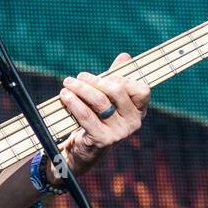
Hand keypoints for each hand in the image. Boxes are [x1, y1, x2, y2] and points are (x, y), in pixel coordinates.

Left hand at [53, 52, 150, 181]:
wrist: (84, 151)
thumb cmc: (98, 120)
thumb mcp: (109, 99)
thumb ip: (117, 78)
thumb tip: (125, 56)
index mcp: (139, 110)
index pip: (142, 90)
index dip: (123, 79)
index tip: (105, 77)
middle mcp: (133, 122)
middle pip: (116, 90)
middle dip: (95, 80)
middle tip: (78, 77)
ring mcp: (119, 133)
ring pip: (99, 101)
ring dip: (80, 88)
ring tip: (68, 83)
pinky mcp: (103, 140)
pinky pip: (86, 115)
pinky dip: (73, 102)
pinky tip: (65, 95)